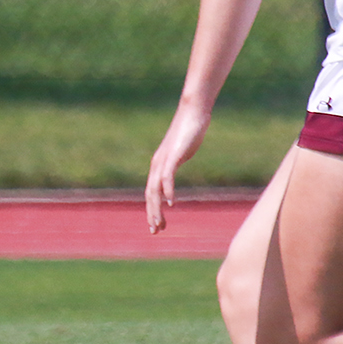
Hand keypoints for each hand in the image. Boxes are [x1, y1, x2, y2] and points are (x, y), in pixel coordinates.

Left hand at [145, 102, 210, 232]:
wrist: (193, 113)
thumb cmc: (188, 131)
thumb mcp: (181, 152)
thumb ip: (177, 164)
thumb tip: (177, 172)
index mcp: (158, 165)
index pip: (151, 192)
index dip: (152, 209)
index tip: (156, 225)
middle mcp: (157, 164)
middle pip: (150, 194)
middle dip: (152, 214)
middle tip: (155, 231)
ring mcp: (164, 160)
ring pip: (155, 188)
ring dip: (156, 207)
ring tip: (159, 223)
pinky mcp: (173, 155)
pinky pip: (167, 176)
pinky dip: (167, 190)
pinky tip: (171, 202)